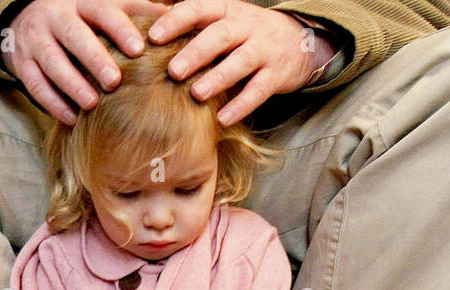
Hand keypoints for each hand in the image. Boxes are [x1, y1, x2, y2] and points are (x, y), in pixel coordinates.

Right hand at [1, 0, 172, 124]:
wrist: (26, 19)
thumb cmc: (80, 19)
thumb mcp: (104, 9)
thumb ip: (136, 11)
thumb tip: (176, 17)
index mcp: (82, 2)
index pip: (102, 11)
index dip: (120, 29)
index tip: (139, 49)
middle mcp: (56, 17)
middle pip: (74, 34)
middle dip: (93, 57)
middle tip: (114, 81)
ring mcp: (36, 40)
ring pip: (51, 61)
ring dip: (71, 83)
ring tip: (92, 104)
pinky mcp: (22, 63)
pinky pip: (34, 84)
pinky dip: (52, 102)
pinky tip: (71, 119)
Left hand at [149, 0, 337, 125]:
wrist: (299, 41)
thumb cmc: (247, 33)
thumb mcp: (223, 18)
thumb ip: (193, 21)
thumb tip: (149, 19)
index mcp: (226, 10)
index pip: (198, 9)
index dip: (176, 21)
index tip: (153, 37)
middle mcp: (246, 26)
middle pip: (220, 35)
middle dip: (196, 52)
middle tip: (173, 71)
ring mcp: (264, 49)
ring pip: (241, 61)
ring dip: (218, 77)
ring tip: (197, 94)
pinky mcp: (277, 74)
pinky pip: (259, 90)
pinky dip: (241, 105)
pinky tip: (223, 119)